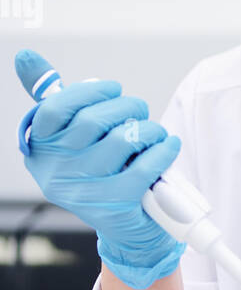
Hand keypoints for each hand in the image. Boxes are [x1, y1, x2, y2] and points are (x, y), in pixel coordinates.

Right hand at [18, 77, 184, 289]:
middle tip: (139, 110)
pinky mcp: (116, 206)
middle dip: (127, 106)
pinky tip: (167, 147)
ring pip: (123, 139)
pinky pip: (146, 164)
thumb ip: (52, 98)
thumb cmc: (101, 173)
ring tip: (154, 134)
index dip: (89, 91)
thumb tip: (25, 56)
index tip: (112, 89)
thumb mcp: (72, 139)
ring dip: (149, 129)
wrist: (128, 233)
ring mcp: (85, 192)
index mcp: (41, 152)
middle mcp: (57, 174)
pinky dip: (164, 150)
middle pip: (93, 120)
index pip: (54, 109)